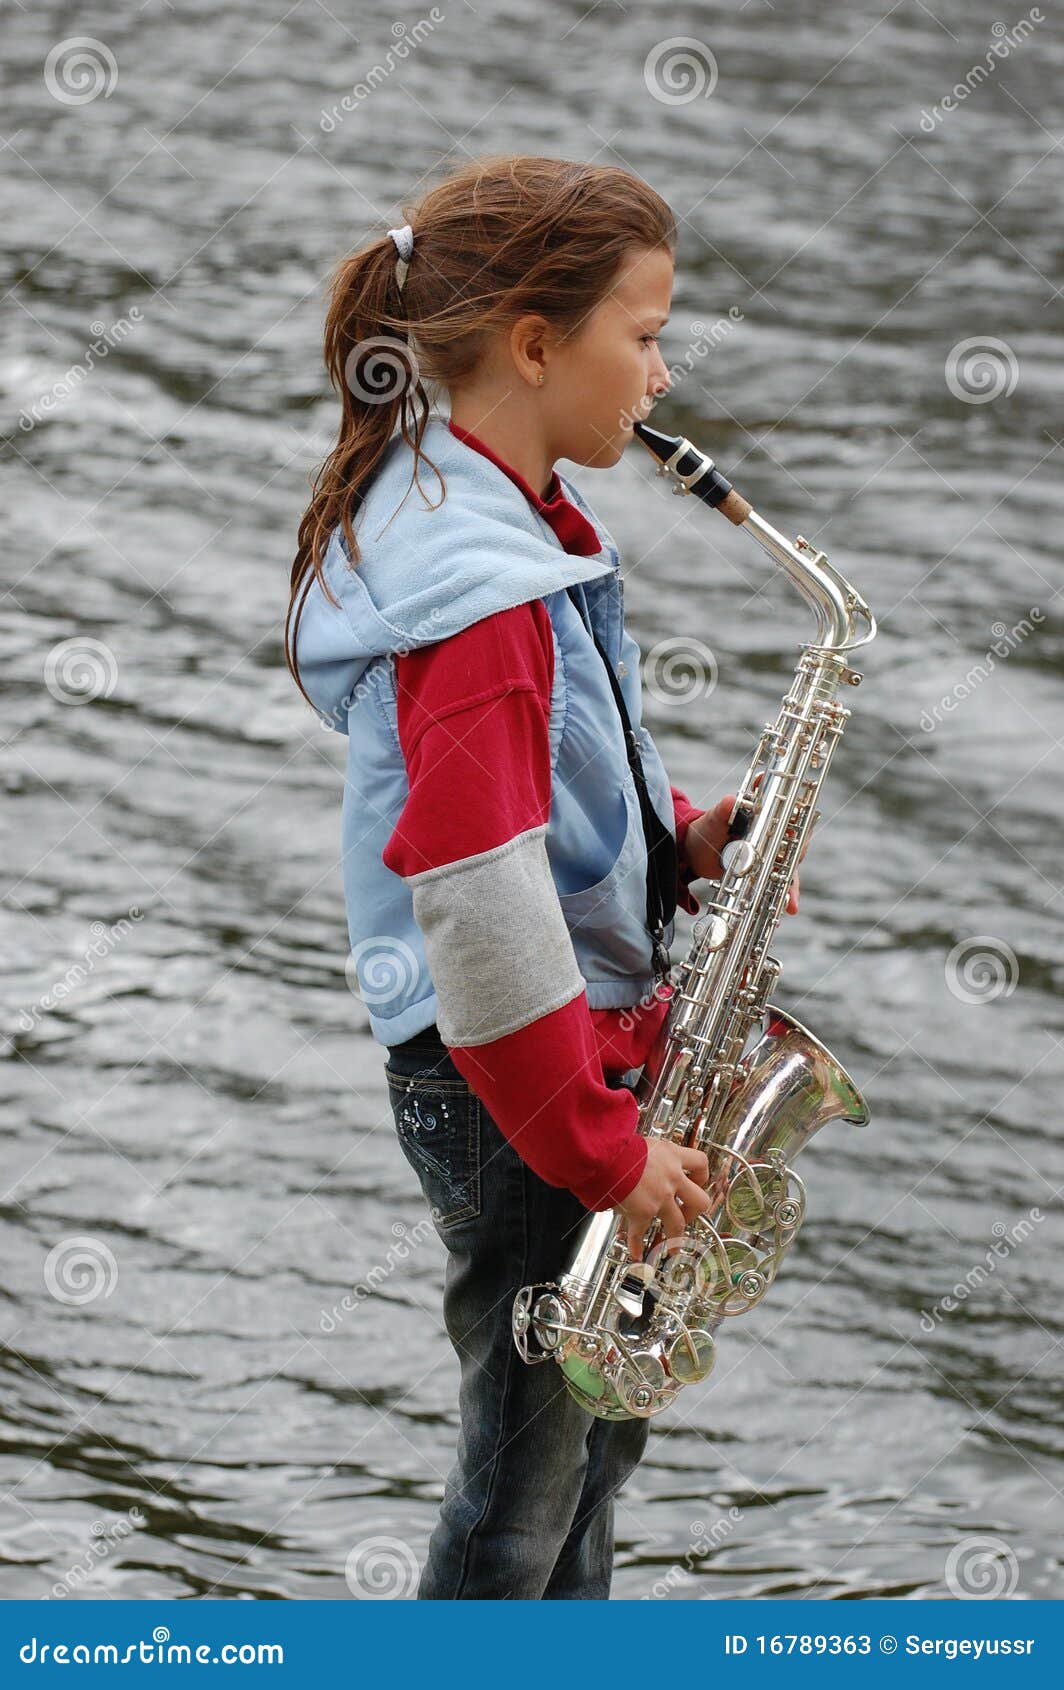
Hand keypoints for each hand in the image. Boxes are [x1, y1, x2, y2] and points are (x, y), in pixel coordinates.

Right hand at [616, 1137, 711, 1258]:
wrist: (605, 1154)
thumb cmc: (618, 1144)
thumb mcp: (642, 1142)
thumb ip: (649, 1155)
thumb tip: (642, 1159)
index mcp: (671, 1156)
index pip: (701, 1164)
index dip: (701, 1176)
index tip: (696, 1181)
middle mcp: (671, 1178)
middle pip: (699, 1200)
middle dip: (694, 1211)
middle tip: (686, 1214)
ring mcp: (660, 1197)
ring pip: (677, 1224)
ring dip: (675, 1236)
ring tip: (673, 1246)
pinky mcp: (643, 1212)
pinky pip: (640, 1233)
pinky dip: (636, 1244)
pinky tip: (635, 1251)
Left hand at [685, 791, 807, 915]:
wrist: (695, 850)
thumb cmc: (707, 829)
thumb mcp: (715, 819)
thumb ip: (724, 809)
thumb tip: (731, 800)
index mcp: (765, 819)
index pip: (791, 823)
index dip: (797, 833)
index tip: (797, 845)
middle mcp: (771, 837)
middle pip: (794, 850)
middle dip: (795, 865)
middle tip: (793, 880)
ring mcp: (768, 856)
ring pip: (787, 870)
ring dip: (791, 886)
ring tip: (792, 904)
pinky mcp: (762, 873)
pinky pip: (777, 884)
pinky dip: (783, 896)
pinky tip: (788, 908)